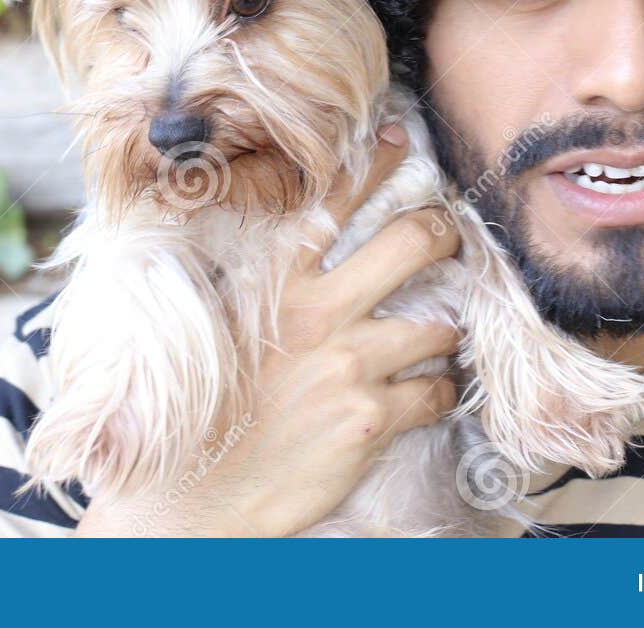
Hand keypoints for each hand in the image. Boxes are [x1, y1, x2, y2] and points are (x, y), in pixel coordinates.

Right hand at [73, 125, 460, 536]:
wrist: (194, 500)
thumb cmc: (202, 413)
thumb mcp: (221, 327)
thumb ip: (262, 286)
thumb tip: (295, 249)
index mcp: (275, 283)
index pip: (332, 203)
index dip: (374, 165)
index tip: (400, 142)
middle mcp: (316, 313)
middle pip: (411, 242)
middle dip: (443, 231)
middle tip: (450, 235)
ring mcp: (348, 364)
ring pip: (438, 322)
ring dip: (445, 331)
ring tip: (436, 339)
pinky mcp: (371, 419)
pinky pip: (436, 390)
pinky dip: (439, 392)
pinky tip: (424, 397)